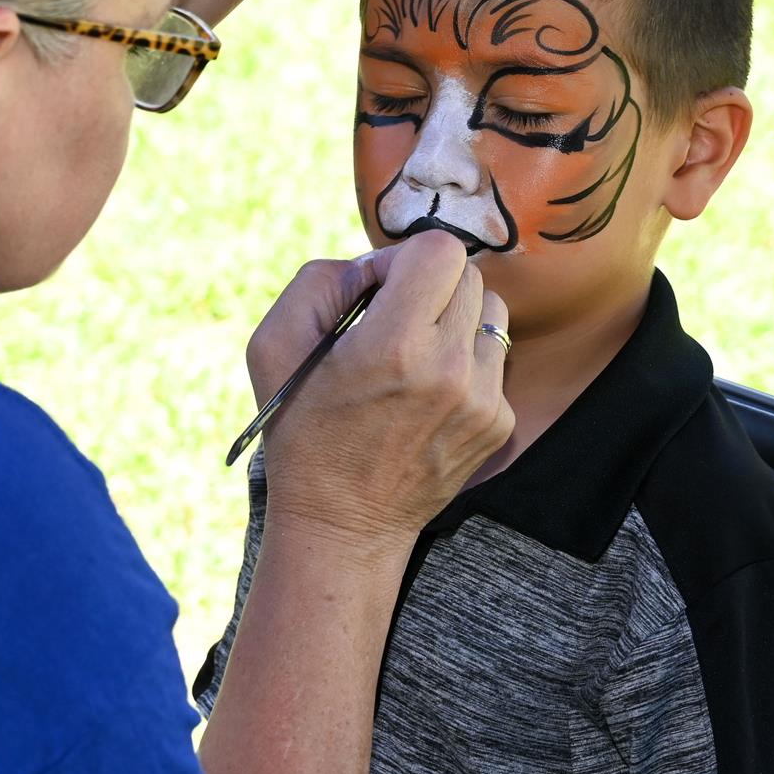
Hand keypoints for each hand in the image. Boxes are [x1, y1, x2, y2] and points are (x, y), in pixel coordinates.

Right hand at [245, 232, 513, 552]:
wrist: (343, 524)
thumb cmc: (302, 430)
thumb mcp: (273, 347)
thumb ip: (321, 281)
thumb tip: (377, 264)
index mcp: (394, 345)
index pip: (440, 249)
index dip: (403, 259)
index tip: (379, 291)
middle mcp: (449, 369)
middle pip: (469, 275)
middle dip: (430, 285)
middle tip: (392, 322)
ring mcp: (483, 399)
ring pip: (491, 311)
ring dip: (455, 319)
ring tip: (415, 355)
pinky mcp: (500, 423)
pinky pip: (494, 358)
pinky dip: (465, 361)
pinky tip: (429, 393)